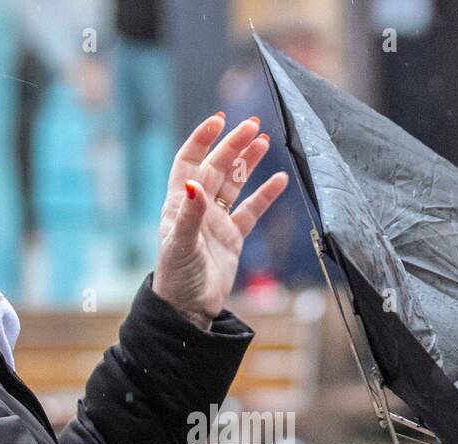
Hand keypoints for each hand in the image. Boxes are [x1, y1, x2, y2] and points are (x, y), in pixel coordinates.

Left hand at [152, 113, 289, 327]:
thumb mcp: (180, 244)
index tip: (219, 120)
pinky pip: (251, 211)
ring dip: (249, 163)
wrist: (189, 308)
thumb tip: (194, 183)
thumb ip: (189, 214)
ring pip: (235, 184)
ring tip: (265, 141)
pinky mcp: (233, 237)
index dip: (202, 140)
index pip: (189, 161)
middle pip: (217, 167)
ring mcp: (216, 221)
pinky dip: (265, 195)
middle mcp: (197, 207)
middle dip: (234, 145)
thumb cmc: (177, 277)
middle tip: (253, 126)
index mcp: (178, 203)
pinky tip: (280, 179)